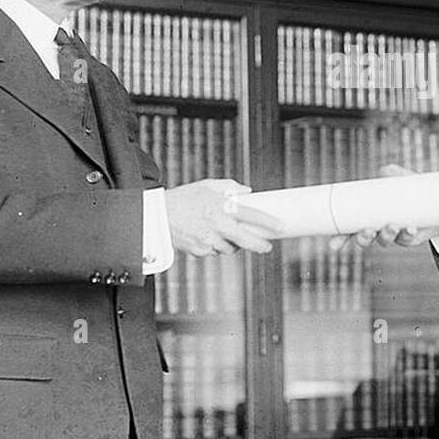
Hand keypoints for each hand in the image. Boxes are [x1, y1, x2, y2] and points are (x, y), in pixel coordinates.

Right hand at [166, 179, 282, 256]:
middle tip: (268, 246)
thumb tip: (248, 191)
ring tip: (227, 234)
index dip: (268, 222)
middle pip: (246, 240)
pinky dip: (216, 246)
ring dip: (234, 244)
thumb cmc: (184, 198)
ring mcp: (208, 240)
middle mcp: (216, 225)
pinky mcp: (200, 251)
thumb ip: (230, 186)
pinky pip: (215, 252)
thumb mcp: (207, 185)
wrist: (158, 216)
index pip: (251, 215)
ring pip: (230, 249)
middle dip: (260, 245)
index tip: (280, 226)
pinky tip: (209, 236)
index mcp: (221, 206)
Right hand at [328, 164, 438, 250]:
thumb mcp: (397, 179)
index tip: (333, 245)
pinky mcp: (409, 237)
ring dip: (385, 235)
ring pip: (384, 241)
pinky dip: (406, 234)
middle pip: (363, 241)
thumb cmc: (407, 187)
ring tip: (392, 226)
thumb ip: (390, 173)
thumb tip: (385, 171)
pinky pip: (405, 240)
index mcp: (366, 216)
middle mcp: (377, 228)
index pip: (348, 230)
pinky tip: (410, 227)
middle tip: (367, 231)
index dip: (339, 239)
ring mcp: (392, 235)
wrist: (432, 197)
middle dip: (363, 239)